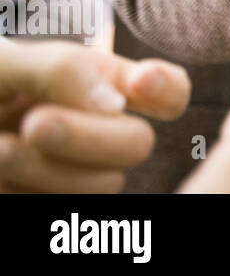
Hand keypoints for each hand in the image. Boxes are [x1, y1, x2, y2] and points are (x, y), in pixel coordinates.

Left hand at [0, 39, 190, 192]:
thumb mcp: (6, 63)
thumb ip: (62, 69)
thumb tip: (119, 101)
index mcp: (103, 86)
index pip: (166, 91)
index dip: (167, 89)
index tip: (138, 82)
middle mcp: (100, 131)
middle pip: (138, 144)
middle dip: (89, 136)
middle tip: (34, 123)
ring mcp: (75, 174)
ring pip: (102, 187)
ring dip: (47, 170)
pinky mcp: (45, 204)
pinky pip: (57, 211)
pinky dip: (22, 191)